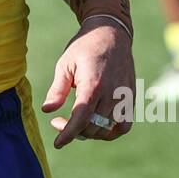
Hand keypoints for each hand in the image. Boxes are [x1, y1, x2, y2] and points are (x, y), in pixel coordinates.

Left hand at [42, 20, 134, 146]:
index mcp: (93, 84)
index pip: (81, 118)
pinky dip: (111, 132)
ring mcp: (124, 97)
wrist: (111, 33)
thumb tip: (47, 110)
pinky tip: (97, 126)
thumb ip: (57, 89)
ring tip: (76, 123)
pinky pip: (124, 125)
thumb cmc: (84, 47)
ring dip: (90, 132)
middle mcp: (111, 93)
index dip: (68, 133)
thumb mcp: (65, 64)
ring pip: (108, 129)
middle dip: (74, 130)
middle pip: (93, 127)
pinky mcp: (130, 98)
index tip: (58, 143)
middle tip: (58, 121)